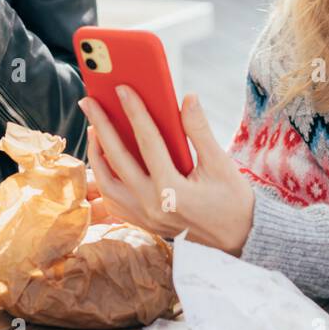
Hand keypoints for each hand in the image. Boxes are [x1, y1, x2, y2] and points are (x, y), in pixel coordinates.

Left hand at [78, 87, 255, 255]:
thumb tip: (188, 98)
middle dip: (102, 126)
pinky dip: (104, 178)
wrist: (238, 240)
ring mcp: (144, 218)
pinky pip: (113, 200)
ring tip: (94, 129)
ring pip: (107, 184)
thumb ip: (200, 131)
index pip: (148, 144)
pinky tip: (103, 160)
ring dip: (97, 155)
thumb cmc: (233, 201)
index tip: (122, 89)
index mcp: (173, 191)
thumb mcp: (221, 164)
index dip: (135, 113)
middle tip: (90, 102)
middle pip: (118, 160)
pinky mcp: (143, 223)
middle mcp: (152, 206)